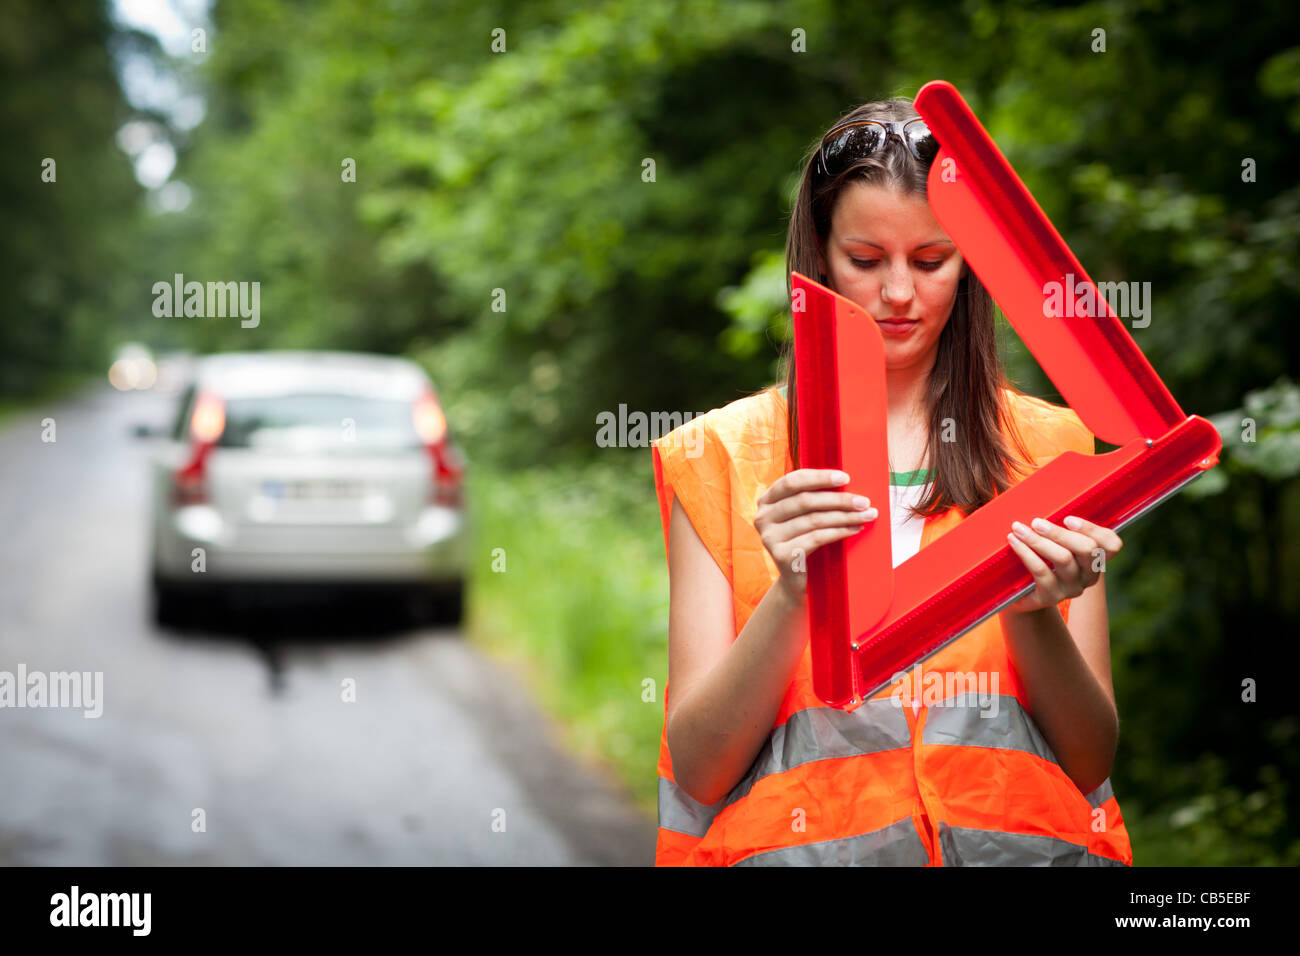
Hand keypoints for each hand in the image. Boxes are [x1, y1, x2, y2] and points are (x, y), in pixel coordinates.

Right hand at [754, 468, 878, 603]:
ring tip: (866, 515)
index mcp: (767, 500)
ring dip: (845, 516)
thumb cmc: (806, 541)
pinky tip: (855, 529)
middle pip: (805, 501)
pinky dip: (839, 532)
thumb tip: (848, 484)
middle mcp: (763, 517)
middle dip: (839, 499)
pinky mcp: (781, 555)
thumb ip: (816, 498)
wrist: (798, 580)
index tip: (846, 478)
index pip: (792, 481)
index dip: (819, 477)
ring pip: (813, 520)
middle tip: (864, 501)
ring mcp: (769, 537)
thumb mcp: (805, 516)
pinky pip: (816, 538)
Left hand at [1004, 515, 1121, 613]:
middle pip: (1088, 549)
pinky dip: (1026, 553)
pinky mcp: (1052, 597)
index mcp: (1095, 559)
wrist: (1019, 594)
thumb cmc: (1038, 559)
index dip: (1093, 530)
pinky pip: (1041, 571)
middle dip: (1060, 533)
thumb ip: (1059, 527)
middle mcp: (1089, 576)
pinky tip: (1014, 541)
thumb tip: (1045, 495)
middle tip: (1037, 522)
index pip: (1112, 545)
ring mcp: (1072, 588)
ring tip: (1018, 528)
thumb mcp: (1053, 543)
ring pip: (1064, 559)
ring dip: (1038, 540)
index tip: (1068, 519)